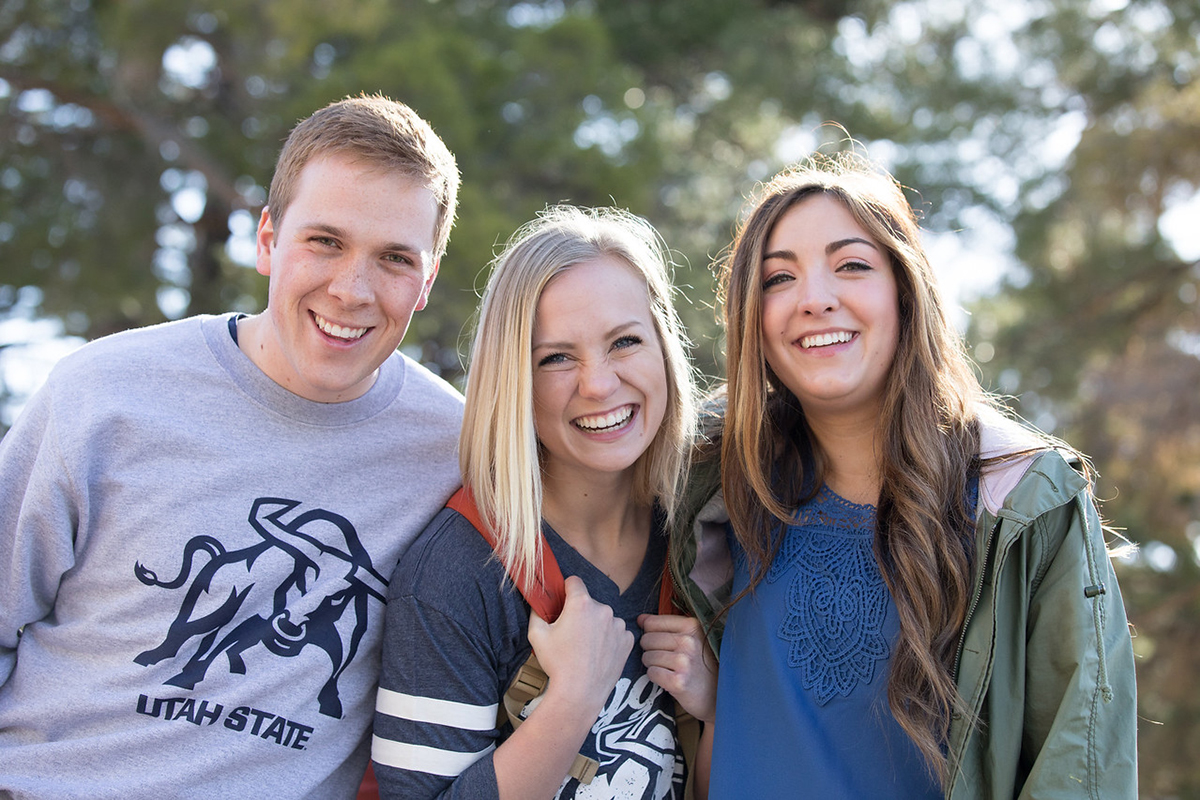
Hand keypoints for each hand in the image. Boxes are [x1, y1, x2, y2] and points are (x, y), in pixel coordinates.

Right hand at [527, 575, 633, 714]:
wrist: (580, 693)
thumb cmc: (558, 664)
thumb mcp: (537, 635)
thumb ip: (536, 612)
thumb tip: (537, 603)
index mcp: (581, 604)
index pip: (574, 582)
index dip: (566, 589)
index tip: (563, 599)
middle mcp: (603, 610)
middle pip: (589, 603)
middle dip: (580, 613)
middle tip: (571, 633)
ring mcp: (618, 625)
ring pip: (604, 618)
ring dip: (596, 626)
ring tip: (585, 647)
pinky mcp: (626, 640)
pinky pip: (616, 632)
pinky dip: (608, 639)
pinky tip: (597, 653)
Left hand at [638, 613, 716, 722]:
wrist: (715, 695)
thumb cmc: (699, 664)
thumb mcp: (689, 638)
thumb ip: (665, 625)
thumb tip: (640, 619)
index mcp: (692, 626)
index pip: (652, 623)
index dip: (651, 633)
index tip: (663, 643)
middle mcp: (689, 642)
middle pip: (647, 639)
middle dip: (650, 650)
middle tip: (666, 659)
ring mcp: (684, 662)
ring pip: (647, 656)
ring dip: (652, 664)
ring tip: (668, 669)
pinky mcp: (678, 681)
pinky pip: (651, 673)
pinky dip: (655, 677)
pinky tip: (668, 678)